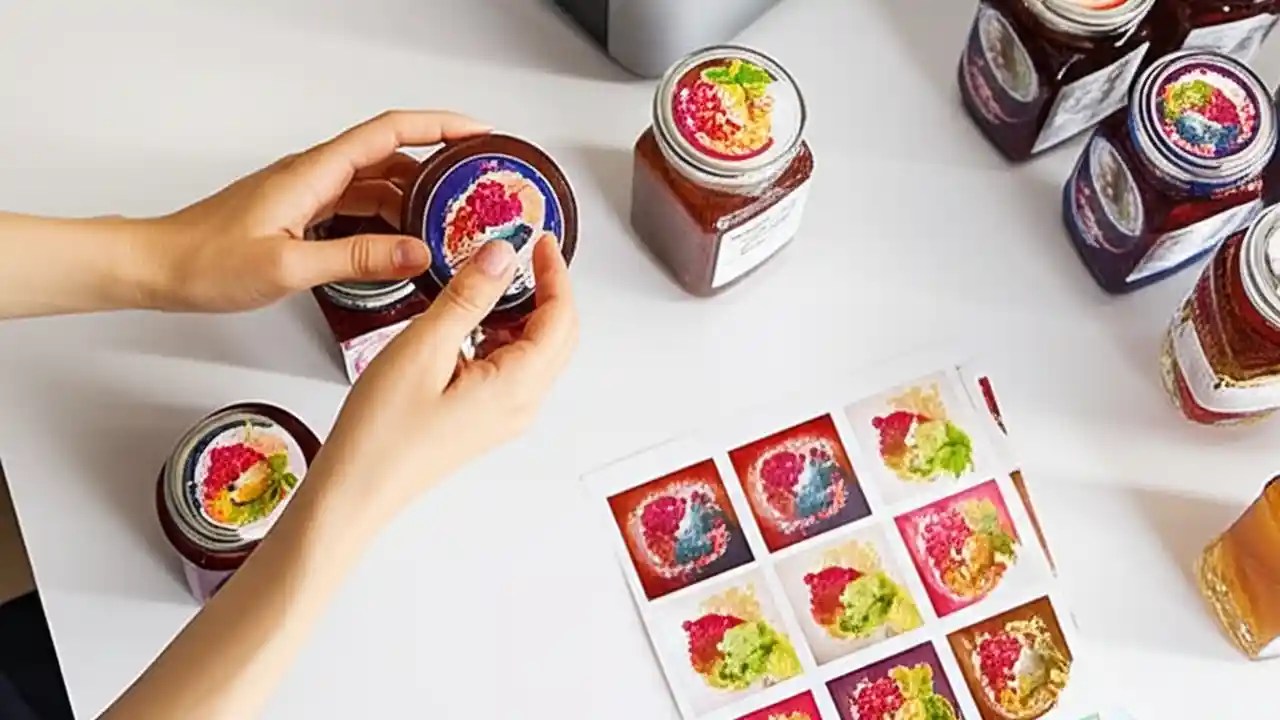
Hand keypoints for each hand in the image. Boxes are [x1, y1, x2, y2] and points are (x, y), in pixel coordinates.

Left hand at [144, 110, 489, 311]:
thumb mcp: (288, 265)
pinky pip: (358, 204)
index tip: (477, 133)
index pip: (390, 132)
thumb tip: (416, 252)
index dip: (439, 126)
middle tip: (477, 182)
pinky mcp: (301, 213)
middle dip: (439, 161)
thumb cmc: (205, 261)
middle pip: (391, 153)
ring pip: (377, 182)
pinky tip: (403, 241)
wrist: (158, 267)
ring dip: (415, 195)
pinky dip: (389, 216)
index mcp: (313, 173)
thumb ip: (357, 259)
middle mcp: (314, 175)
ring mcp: (308, 193)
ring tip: (450, 218)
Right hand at [306, 234, 577, 523]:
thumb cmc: (382, 433)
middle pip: (557, 335)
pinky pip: (508, 367)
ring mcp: (503, 414)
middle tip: (524, 252)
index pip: (560, 318)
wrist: (355, 489)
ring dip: (521, 311)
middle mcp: (520, 404)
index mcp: (517, 386)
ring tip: (488, 279)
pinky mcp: (482, 418)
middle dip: (546, 289)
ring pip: (533, 350)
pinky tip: (467, 319)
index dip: (555, 273)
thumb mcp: (425, 346)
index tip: (539, 240)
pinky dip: (499, 334)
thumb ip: (469, 296)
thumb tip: (501, 257)